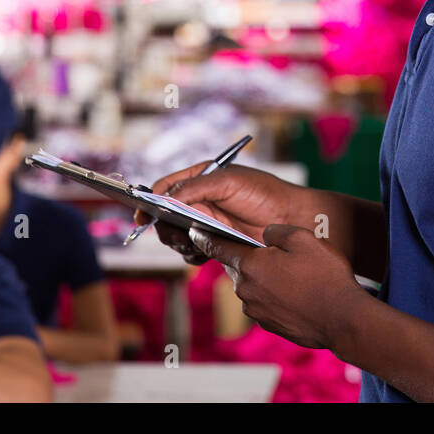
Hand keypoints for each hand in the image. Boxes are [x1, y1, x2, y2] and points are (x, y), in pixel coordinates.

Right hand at [139, 163, 305, 264]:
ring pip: (176, 235)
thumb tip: (167, 197)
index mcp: (201, 178)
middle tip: (177, 233)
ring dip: (178, 242)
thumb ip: (195, 187)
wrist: (289, 219)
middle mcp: (200, 200)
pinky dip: (191, 255)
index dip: (151, 200)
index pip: (166, 187)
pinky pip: (191, 252)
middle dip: (165, 225)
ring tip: (192, 242)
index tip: (144, 215)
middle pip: (166, 215)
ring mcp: (206, 222)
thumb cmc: (263, 193)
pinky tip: (201, 254)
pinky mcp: (215, 242)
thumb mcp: (228, 181)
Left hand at [189, 223, 366, 349]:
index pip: (217, 246)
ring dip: (263, 278)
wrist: (342, 319)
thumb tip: (264, 234)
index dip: (205, 236)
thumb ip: (275, 230)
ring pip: (251, 285)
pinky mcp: (268, 324)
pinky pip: (264, 303)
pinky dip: (273, 296)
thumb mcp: (303, 238)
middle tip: (272, 252)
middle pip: (237, 266)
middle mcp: (246, 289)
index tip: (194, 230)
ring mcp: (256, 310)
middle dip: (249, 258)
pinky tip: (296, 293)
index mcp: (250, 265)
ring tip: (292, 274)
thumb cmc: (324, 275)